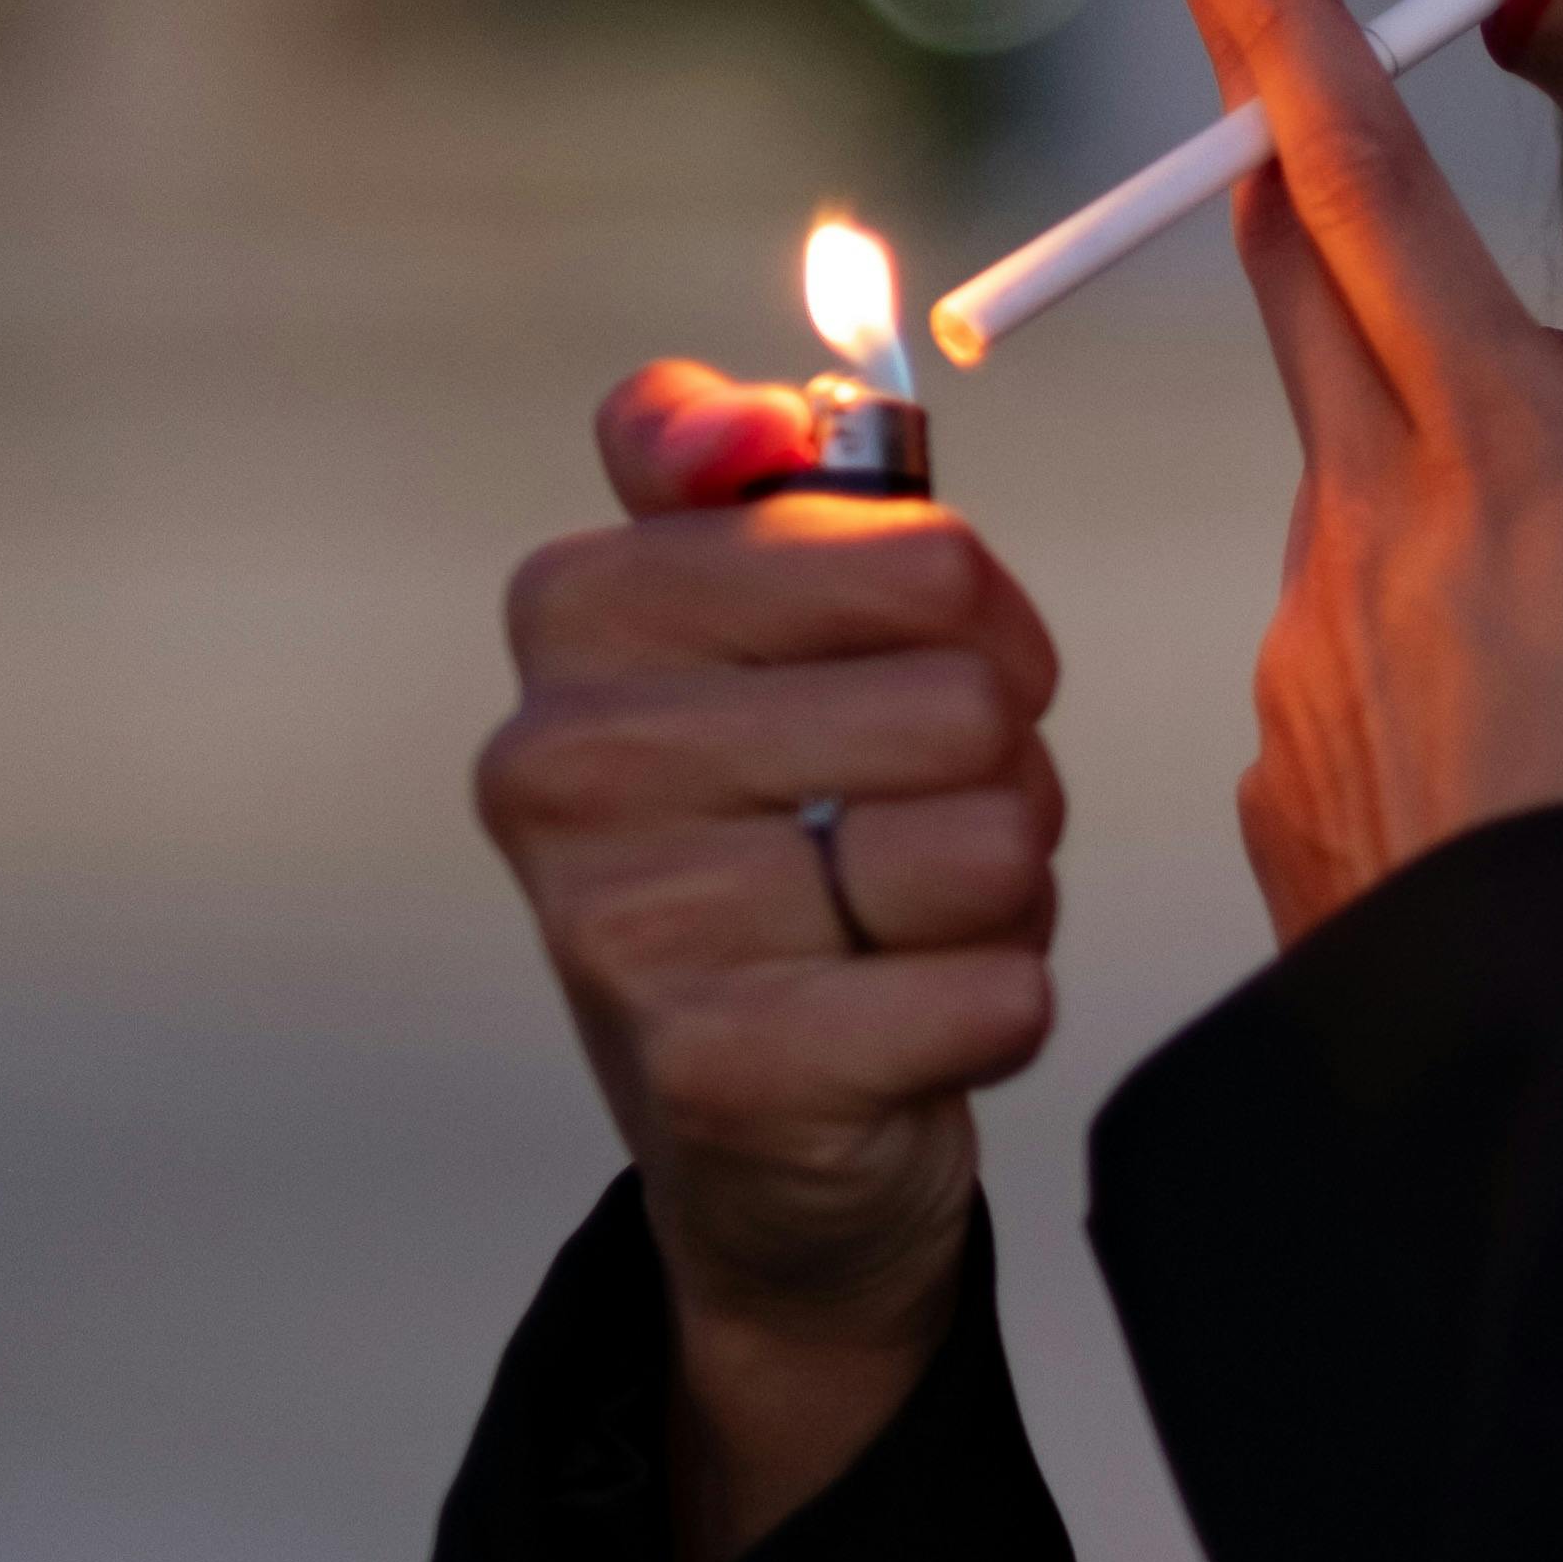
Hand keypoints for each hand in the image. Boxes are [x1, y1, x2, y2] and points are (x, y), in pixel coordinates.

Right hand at [476, 366, 1064, 1561]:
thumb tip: (746, 423)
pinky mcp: (720, 1071)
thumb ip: (730, 465)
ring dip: (999, 887)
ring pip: (991, 837)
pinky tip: (909, 1027)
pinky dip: (999, 1007)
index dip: (970, 612)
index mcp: (575, 610)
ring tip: (904, 921)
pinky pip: (997, 989)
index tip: (903, 661)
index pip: (916, 548)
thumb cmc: (782, 831)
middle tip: (911, 818)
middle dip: (996, 762)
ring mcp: (627, 924)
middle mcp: (562, 760)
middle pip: (970, 695)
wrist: (761, 1138)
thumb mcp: (747, 624)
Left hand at [1168, 0, 1562, 947]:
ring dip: (1398, 443)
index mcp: (1513, 469)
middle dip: (1300, 183)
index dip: (1283, 46)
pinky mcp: (1284, 758)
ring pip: (1333, 466)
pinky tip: (1504, 724)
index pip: (1366, 199)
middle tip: (1301, 113)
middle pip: (1307, 289)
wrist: (1555, 1129)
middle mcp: (1373, 529)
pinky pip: (1331, 628)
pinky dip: (1398, 613)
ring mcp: (1305, 648)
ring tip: (1541, 566)